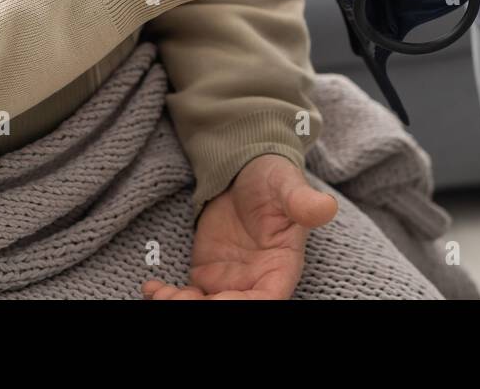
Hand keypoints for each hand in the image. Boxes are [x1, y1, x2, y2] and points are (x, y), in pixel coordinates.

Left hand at [141, 154, 337, 299]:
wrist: (244, 170)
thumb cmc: (273, 176)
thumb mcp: (287, 184)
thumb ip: (303, 201)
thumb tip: (327, 207)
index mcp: (282, 267)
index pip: (267, 301)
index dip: (243, 305)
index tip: (219, 299)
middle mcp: (256, 282)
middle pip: (233, 309)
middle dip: (205, 310)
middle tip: (177, 300)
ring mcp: (230, 282)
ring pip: (207, 308)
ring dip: (182, 307)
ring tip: (160, 294)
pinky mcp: (207, 276)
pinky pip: (188, 298)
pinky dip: (167, 297)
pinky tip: (152, 287)